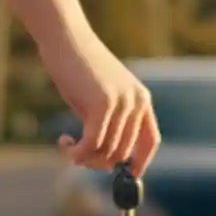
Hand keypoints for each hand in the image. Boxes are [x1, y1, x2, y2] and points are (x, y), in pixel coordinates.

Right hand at [39, 32, 160, 175]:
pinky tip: (64, 143)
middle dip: (98, 162)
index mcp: (142, 99)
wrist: (66, 39)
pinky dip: (76, 152)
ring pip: (106, 151)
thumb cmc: (78, 68)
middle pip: (122, 153)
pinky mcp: (102, 105)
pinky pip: (91, 144)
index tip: (127, 176)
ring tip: (67, 146)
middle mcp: (137, 102)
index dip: (140, 162)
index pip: (151, 140)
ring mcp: (121, 104)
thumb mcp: (101, 96)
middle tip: (78, 156)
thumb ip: (110, 121)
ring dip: (84, 157)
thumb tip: (107, 159)